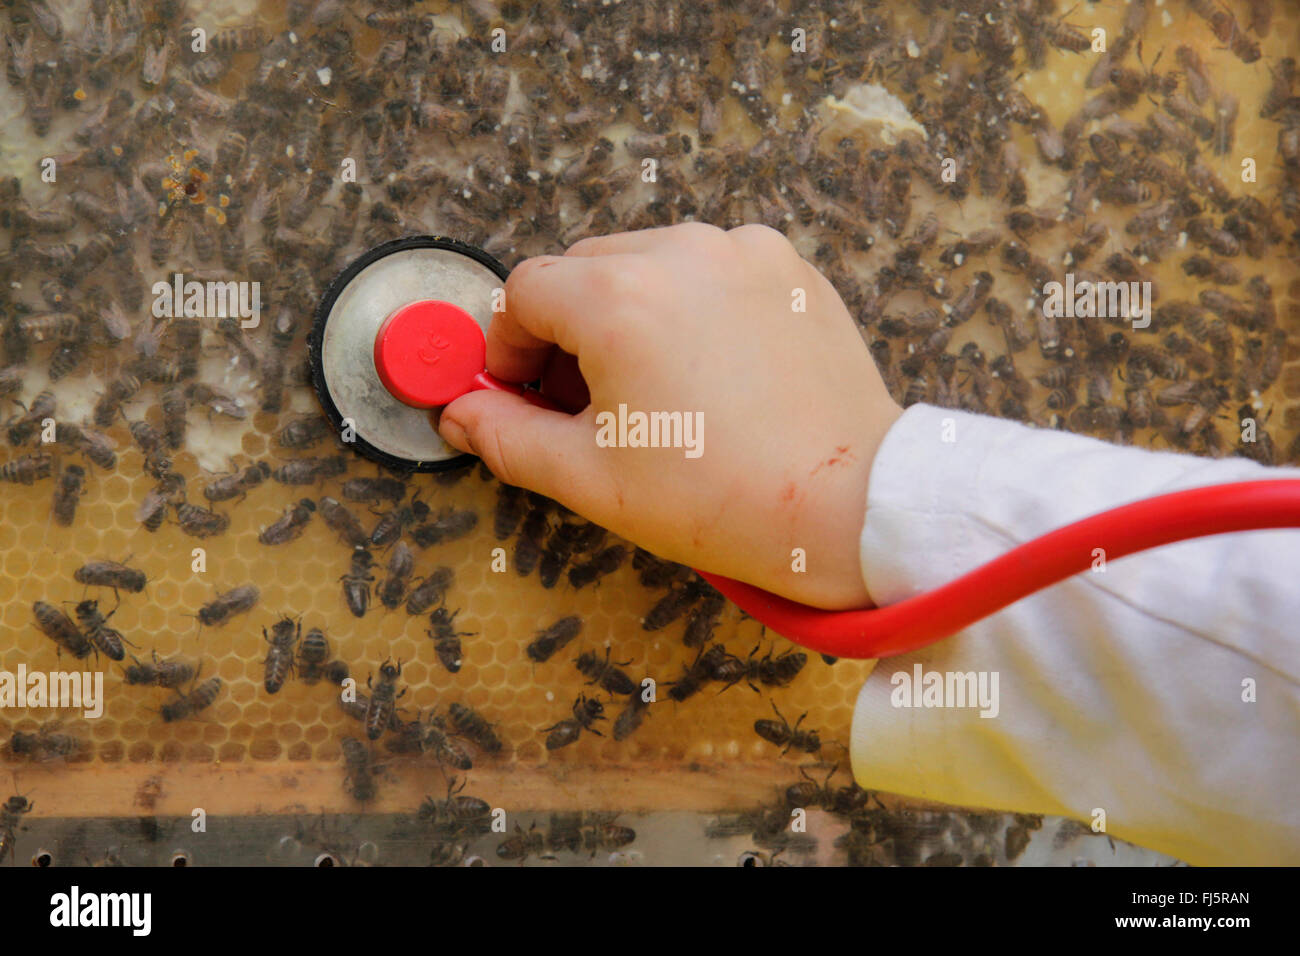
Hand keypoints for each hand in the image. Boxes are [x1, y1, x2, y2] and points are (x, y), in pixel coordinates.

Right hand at [435, 223, 901, 608]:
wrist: (848, 505)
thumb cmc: (724, 498)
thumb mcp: (592, 479)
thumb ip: (507, 438)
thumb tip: (458, 416)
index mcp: (619, 298)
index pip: (525, 291)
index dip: (509, 345)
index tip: (519, 391)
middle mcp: (680, 252)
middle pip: (583, 268)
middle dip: (565, 328)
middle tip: (580, 400)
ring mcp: (743, 251)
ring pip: (648, 261)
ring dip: (628, 309)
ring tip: (650, 385)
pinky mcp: (788, 265)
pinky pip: (711, 265)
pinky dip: (692, 302)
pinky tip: (709, 366)